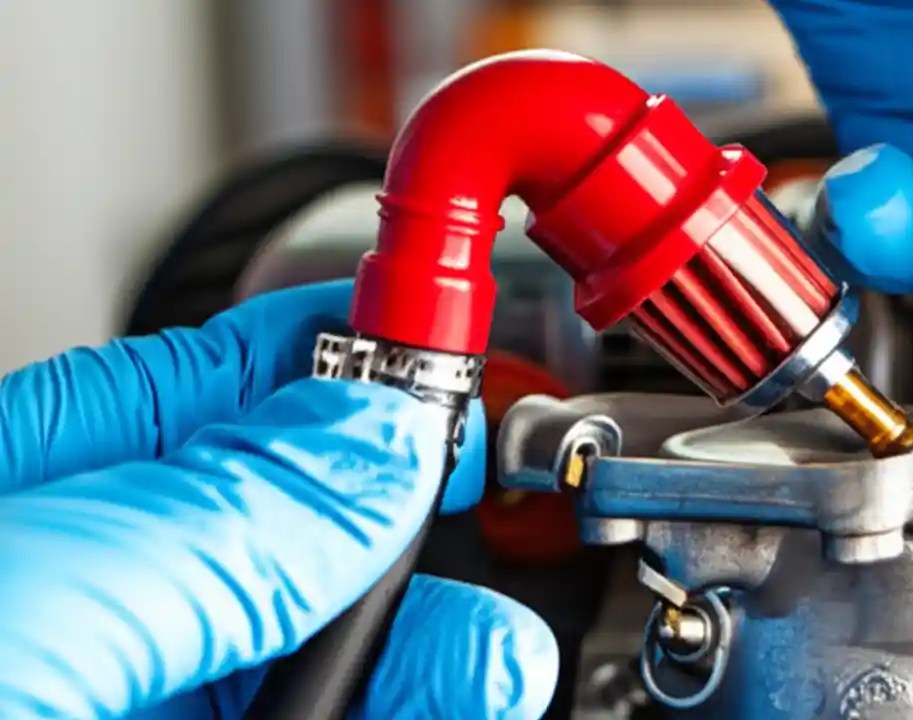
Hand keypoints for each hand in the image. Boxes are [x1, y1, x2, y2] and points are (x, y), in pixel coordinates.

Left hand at [0, 280, 556, 718]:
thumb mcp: (21, 618)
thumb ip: (204, 523)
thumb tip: (370, 436)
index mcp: (12, 527)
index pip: (187, 400)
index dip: (321, 353)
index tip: (429, 331)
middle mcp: (75, 626)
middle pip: (274, 539)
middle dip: (391, 518)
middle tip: (472, 503)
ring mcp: (137, 707)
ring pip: (314, 662)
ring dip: (421, 653)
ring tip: (486, 660)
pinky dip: (410, 713)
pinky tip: (451, 699)